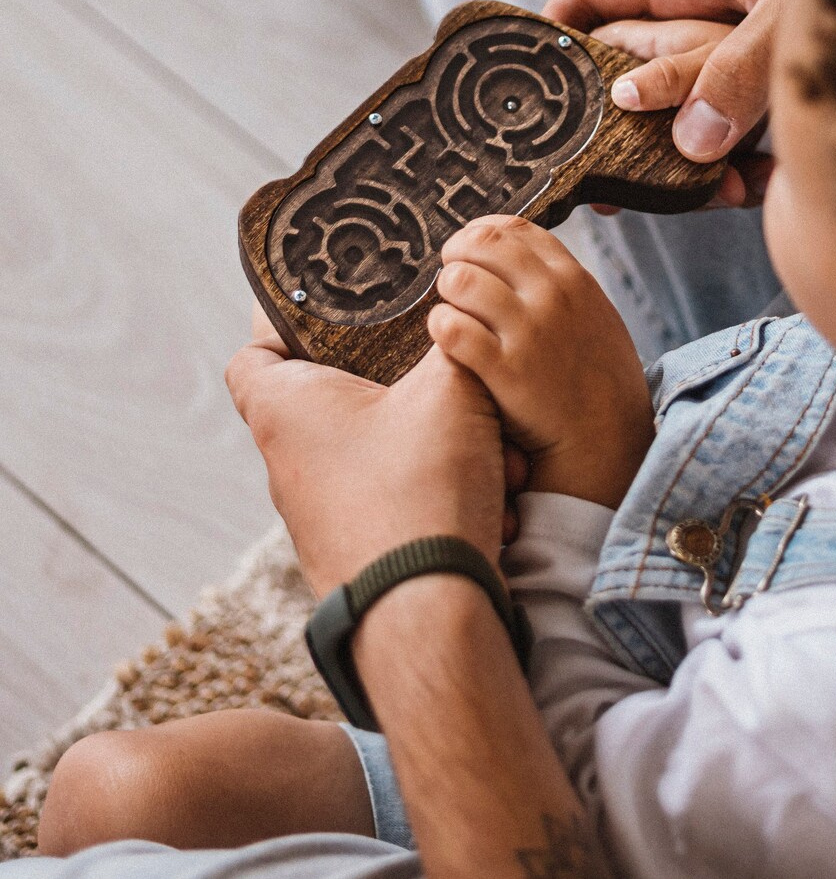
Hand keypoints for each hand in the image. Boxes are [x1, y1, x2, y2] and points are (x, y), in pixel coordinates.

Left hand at [226, 308, 508, 595]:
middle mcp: (290, 463)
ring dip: (435, 443)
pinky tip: (492, 496)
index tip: (337, 312)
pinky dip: (439, 488)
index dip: (287, 324)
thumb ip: (455, 341)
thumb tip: (461, 313)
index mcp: (288, 410)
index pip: (254, 351)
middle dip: (396, 385)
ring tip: (492, 450)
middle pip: (330, 398)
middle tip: (439, 372)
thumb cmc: (422, 489)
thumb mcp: (450, 388)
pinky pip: (397, 498)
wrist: (427, 612)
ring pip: (377, 454)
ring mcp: (320, 514)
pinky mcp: (354, 549)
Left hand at [428, 215, 654, 508]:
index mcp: (574, 278)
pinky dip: (441, 327)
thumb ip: (559, 282)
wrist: (605, 441)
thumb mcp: (595, 314)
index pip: (514, 228)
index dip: (479, 232)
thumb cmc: (595, 378)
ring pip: (459, 281)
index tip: (468, 248)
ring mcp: (529, 332)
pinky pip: (450, 328)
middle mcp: (552, 297)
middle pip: (482, 244)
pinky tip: (448, 338)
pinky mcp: (504, 371)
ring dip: (447, 294)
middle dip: (456, 256)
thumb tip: (516, 251)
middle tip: (451, 277)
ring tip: (453, 312)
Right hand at [543, 0, 819, 204]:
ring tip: (692, 194)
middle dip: (615, 126)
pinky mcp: (772, 103)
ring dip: (680, 162)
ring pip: (680, 118)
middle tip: (602, 180)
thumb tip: (690, 141)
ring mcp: (738, 63)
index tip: (530, 90)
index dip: (553, 36)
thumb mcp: (799, 8)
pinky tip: (755, 185)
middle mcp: (708, 16)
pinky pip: (735, 143)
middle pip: (630, 70)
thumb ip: (739, 71)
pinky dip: (740, 172)